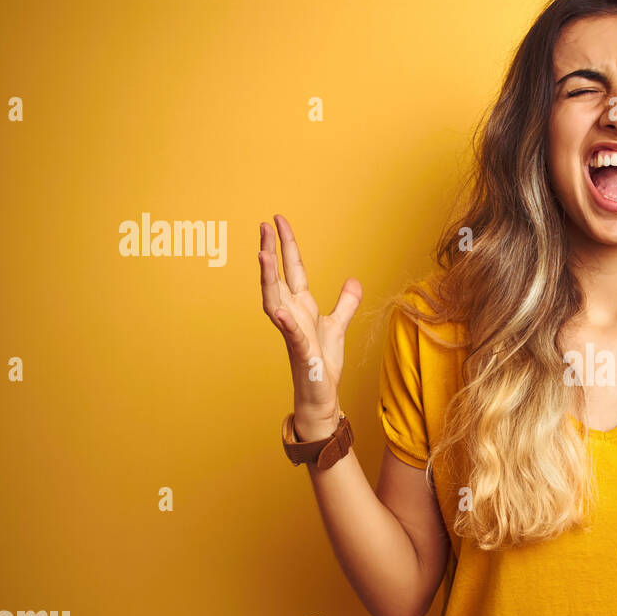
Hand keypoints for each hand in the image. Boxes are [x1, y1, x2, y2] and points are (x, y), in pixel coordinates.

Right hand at [258, 215, 361, 437]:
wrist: (321, 394)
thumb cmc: (323, 363)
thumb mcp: (338, 326)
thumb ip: (345, 303)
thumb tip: (353, 280)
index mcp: (302, 306)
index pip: (292, 269)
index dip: (287, 245)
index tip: (277, 220)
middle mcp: (292, 315)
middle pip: (277, 278)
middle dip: (270, 252)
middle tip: (263, 226)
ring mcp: (293, 333)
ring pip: (274, 301)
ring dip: (268, 279)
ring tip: (262, 255)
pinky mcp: (302, 353)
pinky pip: (291, 336)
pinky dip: (286, 323)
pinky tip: (279, 311)